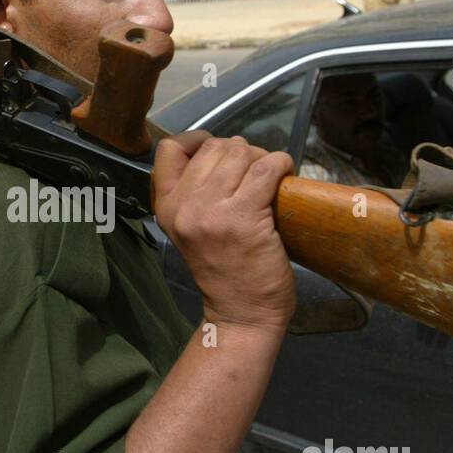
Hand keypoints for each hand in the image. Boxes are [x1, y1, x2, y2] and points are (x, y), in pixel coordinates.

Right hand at [152, 131, 295, 331]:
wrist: (241, 313)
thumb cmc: (224, 270)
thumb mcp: (190, 230)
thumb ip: (193, 193)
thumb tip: (226, 150)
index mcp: (166, 207)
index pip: (170, 149)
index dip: (198, 140)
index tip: (220, 152)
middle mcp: (184, 206)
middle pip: (214, 146)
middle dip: (241, 153)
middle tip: (255, 175)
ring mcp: (213, 212)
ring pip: (241, 152)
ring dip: (262, 159)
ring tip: (270, 180)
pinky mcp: (245, 217)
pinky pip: (267, 168)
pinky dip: (281, 164)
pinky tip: (285, 175)